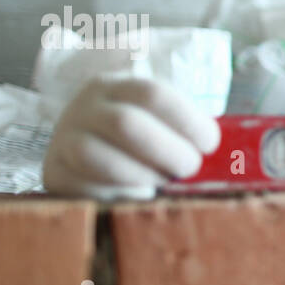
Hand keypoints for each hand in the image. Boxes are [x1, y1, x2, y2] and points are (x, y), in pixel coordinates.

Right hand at [42, 77, 219, 198]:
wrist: (80, 157)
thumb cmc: (137, 142)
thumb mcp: (155, 123)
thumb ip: (184, 132)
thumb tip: (230, 158)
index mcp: (117, 86)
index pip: (153, 94)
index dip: (188, 120)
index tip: (210, 144)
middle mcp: (85, 107)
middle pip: (128, 124)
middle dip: (170, 152)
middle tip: (190, 169)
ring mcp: (65, 140)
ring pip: (103, 159)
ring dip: (145, 177)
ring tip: (164, 184)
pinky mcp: (54, 175)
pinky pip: (89, 190)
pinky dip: (122, 196)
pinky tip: (140, 198)